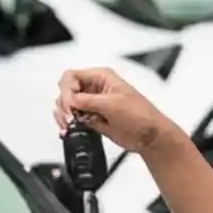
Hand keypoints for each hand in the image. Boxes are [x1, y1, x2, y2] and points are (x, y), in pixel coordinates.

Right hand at [54, 67, 177, 154]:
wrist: (149, 136)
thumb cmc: (140, 115)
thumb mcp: (112, 104)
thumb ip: (88, 100)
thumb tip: (70, 100)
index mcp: (101, 77)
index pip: (71, 76)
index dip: (67, 89)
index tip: (71, 104)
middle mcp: (95, 89)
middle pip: (66, 91)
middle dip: (64, 104)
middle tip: (70, 116)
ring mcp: (93, 104)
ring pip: (67, 106)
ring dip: (64, 115)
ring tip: (69, 125)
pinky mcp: (92, 119)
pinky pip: (73, 119)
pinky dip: (68, 124)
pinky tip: (69, 130)